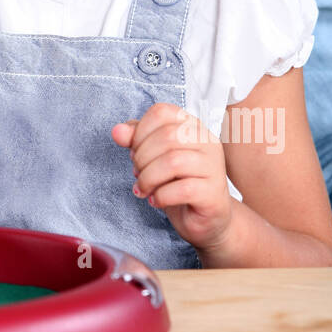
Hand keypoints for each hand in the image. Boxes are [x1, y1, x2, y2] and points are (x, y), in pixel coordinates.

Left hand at [112, 102, 233, 252]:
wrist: (205, 218)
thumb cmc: (178, 183)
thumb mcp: (153, 157)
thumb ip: (136, 140)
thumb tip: (117, 131)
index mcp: (192, 126)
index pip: (161, 112)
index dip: (140, 132)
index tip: (135, 151)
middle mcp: (207, 141)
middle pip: (167, 136)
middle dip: (142, 157)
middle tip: (137, 174)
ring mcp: (213, 166)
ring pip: (174, 162)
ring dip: (148, 178)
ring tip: (143, 189)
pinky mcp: (213, 192)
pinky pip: (183, 189)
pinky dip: (161, 196)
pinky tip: (156, 201)